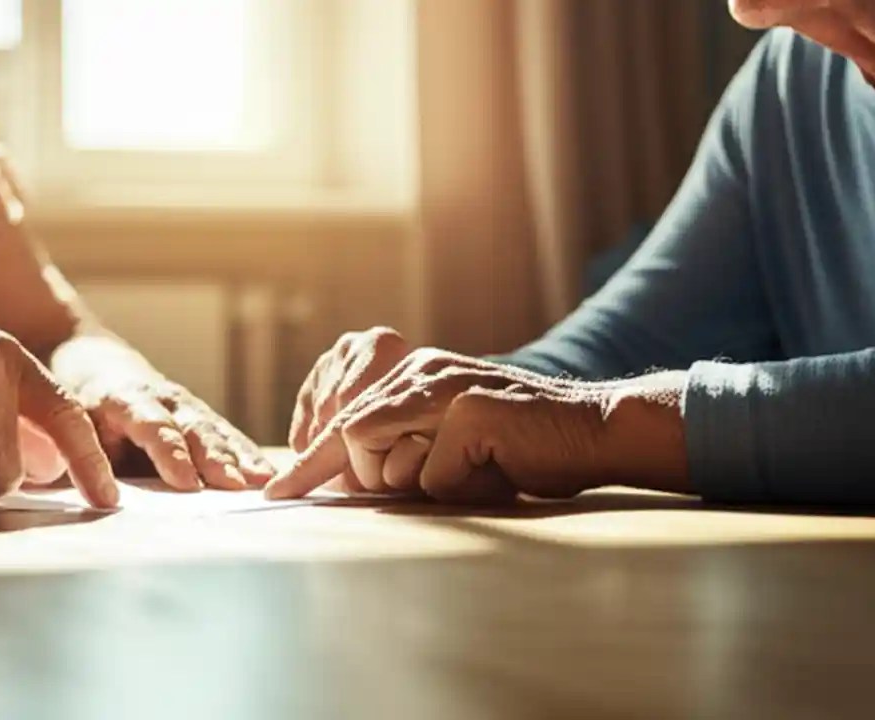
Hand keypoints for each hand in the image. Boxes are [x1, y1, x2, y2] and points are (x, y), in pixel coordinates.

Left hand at [74, 370, 275, 490]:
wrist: (97, 365)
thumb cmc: (81, 407)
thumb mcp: (71, 426)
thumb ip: (85, 459)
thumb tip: (100, 497)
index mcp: (124, 400)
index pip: (152, 427)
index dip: (170, 454)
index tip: (186, 482)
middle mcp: (163, 399)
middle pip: (194, 429)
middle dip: (215, 459)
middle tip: (233, 486)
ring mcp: (187, 406)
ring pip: (215, 431)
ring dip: (238, 458)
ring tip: (261, 482)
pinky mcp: (201, 417)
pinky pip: (227, 435)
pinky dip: (247, 454)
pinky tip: (265, 474)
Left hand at [265, 347, 689, 501]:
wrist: (597, 432)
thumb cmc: (524, 449)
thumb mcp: (452, 444)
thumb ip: (405, 450)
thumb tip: (355, 483)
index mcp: (414, 375)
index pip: (346, 420)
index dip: (309, 460)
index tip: (276, 493)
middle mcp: (423, 371)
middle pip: (351, 435)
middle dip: (362, 479)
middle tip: (428, 484)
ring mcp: (445, 386)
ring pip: (381, 454)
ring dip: (417, 483)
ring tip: (471, 470)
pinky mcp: (470, 411)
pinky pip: (433, 477)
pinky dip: (459, 488)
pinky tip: (497, 469)